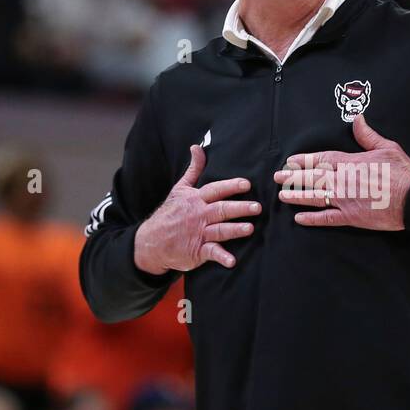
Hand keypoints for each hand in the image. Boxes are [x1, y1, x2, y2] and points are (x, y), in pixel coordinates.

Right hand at [134, 144, 258, 272]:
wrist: (151, 241)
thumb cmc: (170, 213)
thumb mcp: (179, 189)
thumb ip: (193, 170)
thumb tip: (197, 147)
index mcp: (196, 199)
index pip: (215, 190)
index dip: (230, 186)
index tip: (246, 184)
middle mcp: (199, 215)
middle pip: (221, 209)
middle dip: (239, 208)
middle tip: (257, 207)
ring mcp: (198, 233)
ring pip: (220, 230)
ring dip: (235, 230)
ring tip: (250, 228)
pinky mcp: (197, 251)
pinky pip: (211, 253)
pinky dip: (221, 257)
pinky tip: (232, 261)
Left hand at [273, 114, 409, 229]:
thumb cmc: (402, 172)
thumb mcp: (386, 147)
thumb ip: (367, 135)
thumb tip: (358, 119)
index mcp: (350, 162)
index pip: (320, 159)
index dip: (303, 160)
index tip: (290, 161)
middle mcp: (343, 180)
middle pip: (311, 177)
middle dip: (292, 177)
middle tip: (277, 177)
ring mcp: (345, 199)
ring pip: (314, 197)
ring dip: (296, 196)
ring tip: (282, 195)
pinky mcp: (351, 217)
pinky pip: (327, 218)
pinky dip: (312, 219)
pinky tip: (299, 219)